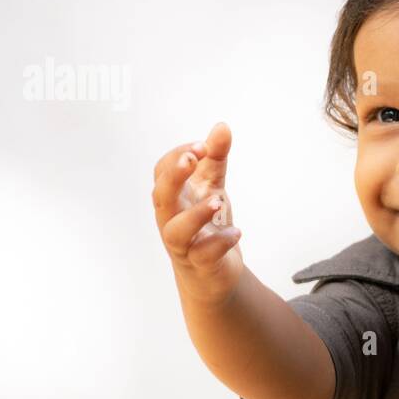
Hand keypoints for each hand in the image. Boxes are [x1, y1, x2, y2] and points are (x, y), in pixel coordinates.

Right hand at [152, 122, 243, 304]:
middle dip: (174, 177)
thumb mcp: (212, 186)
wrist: (213, 271)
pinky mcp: (201, 264)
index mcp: (174, 196)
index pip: (163, 171)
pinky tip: (236, 233)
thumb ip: (216, 158)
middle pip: (161, 196)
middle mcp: (172, 218)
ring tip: (218, 200)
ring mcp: (184, 243)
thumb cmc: (207, 223)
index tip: (203, 145)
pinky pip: (204, 255)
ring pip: (176, 230)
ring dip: (196, 213)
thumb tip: (221, 126)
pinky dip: (219, 243)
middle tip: (192, 159)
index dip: (179, 155)